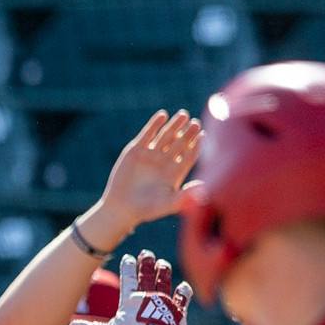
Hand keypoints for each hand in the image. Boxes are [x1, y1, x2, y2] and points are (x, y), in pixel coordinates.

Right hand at [69, 251, 189, 324]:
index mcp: (130, 301)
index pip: (128, 278)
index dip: (128, 267)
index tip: (129, 258)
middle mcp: (148, 298)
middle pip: (147, 276)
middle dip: (146, 263)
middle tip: (147, 253)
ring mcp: (165, 304)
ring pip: (164, 283)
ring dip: (163, 273)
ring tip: (163, 264)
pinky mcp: (178, 314)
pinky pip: (181, 300)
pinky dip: (183, 294)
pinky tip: (184, 287)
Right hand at [80, 110, 202, 246]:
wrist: (121, 207)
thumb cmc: (146, 209)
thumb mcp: (168, 204)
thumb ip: (185, 196)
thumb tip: (203, 187)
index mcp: (175, 172)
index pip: (190, 155)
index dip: (197, 146)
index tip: (203, 135)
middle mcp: (165, 161)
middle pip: (180, 143)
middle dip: (188, 133)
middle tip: (195, 123)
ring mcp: (151, 154)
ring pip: (166, 136)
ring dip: (175, 125)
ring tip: (183, 115)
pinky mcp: (136, 150)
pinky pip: (148, 134)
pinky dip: (155, 125)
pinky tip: (163, 115)